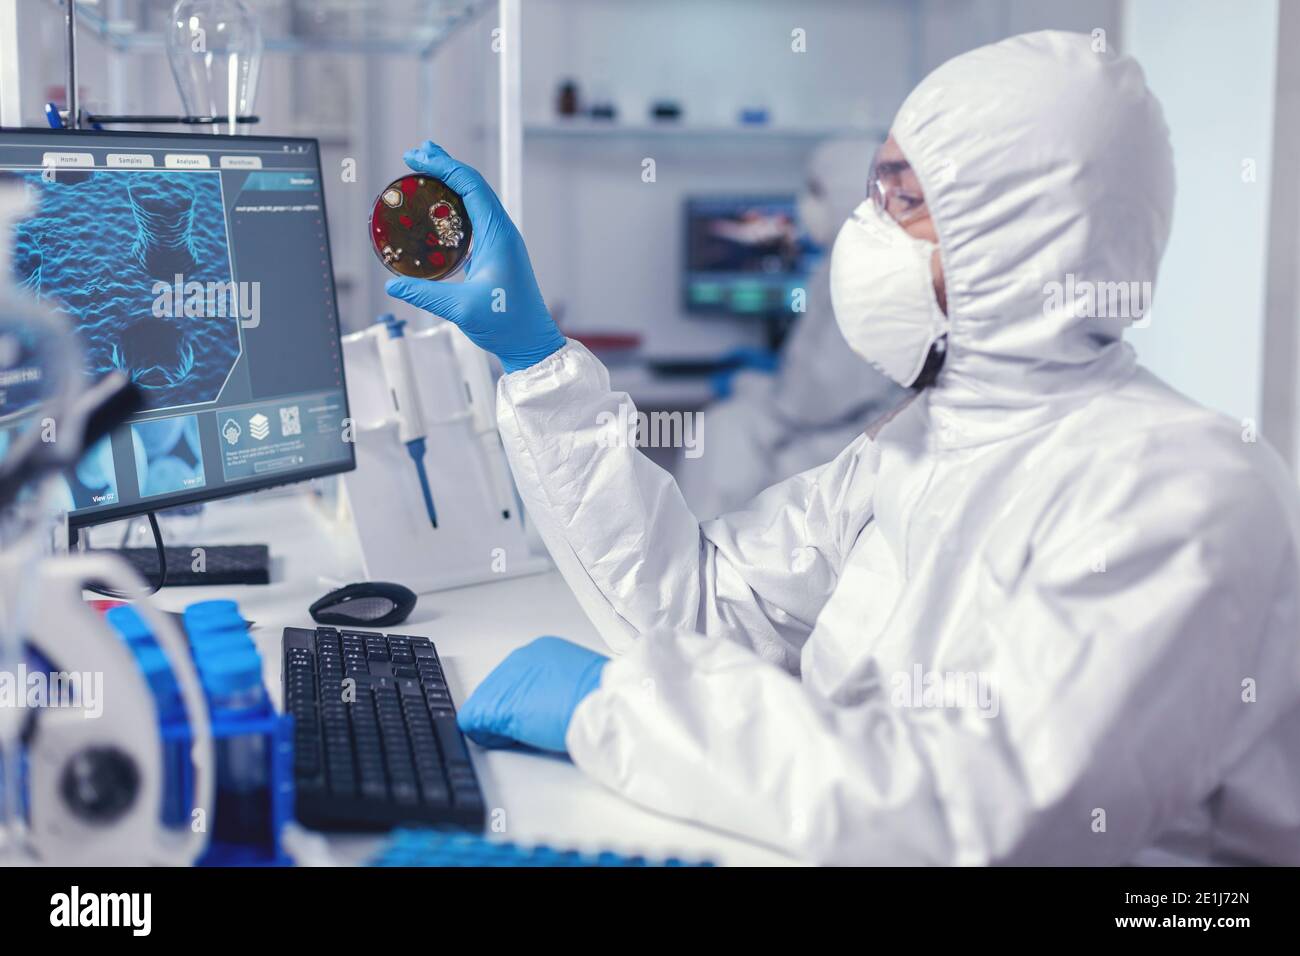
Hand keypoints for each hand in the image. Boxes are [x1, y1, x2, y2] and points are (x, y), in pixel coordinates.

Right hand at [385, 141, 566, 372]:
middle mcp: (502, 232)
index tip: (416, 157)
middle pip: (473, 186)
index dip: (443, 166)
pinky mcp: (495, 253)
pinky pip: (473, 219)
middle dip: (445, 166)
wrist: (530, 342)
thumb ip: (425, 295)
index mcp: (499, 235)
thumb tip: (393, 286)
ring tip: (425, 171)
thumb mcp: (462, 309)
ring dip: (450, 183)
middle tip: (417, 153)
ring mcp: (500, 242)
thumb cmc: (507, 325)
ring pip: (474, 200)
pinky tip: (437, 210)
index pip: (470, 186)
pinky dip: (454, 206)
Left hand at [458, 636, 607, 752]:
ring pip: (485, 705)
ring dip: (501, 723)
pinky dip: (487, 735)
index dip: (525, 702)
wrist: (603, 704)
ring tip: (528, 734)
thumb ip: (563, 686)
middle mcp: (520, 659)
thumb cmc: (602, 698)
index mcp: (544, 651)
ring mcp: (505, 681)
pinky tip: (511, 739)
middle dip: (510, 711)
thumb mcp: (582, 682)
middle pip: (498, 690)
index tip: (538, 714)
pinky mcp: (494, 705)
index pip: (518, 678)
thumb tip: (555, 703)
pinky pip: (473, 721)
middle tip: (533, 727)